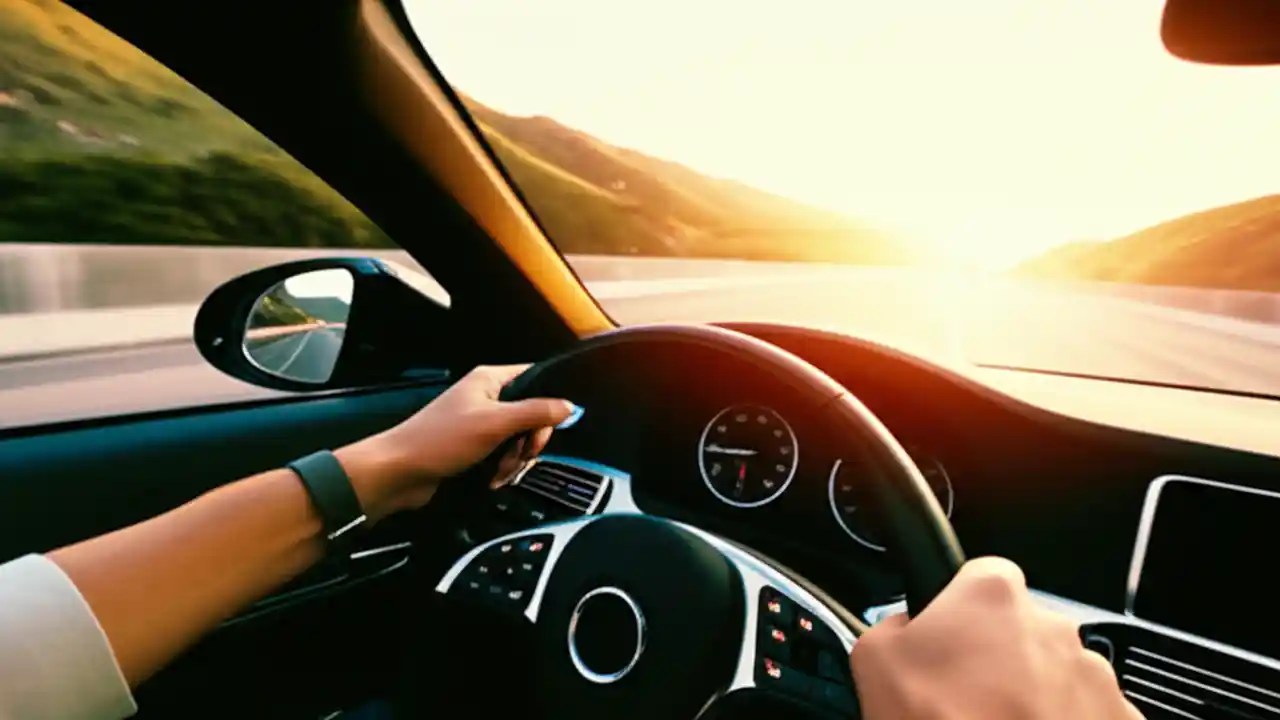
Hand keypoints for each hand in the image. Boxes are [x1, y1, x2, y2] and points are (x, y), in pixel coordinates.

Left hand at [335, 365, 573, 520]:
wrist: (400, 474)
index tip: (551, 424)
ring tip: (499, 470)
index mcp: (490, 380)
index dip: (549, 401)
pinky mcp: (475, 448)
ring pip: (520, 440)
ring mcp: (480, 424)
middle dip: (530, 441)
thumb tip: (569, 407)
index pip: (535, 378)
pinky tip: (492, 478)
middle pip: (532, 415)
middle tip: (519, 453)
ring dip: (515, 460)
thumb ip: (536, 413)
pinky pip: (504, 456)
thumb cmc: (437, 441)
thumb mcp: (495, 423)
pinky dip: (503, 470)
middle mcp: (486, 398)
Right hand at [850, 557, 1140, 719]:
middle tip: (963, 701)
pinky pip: (1087, 716)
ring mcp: (1096, 679)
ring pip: (1056, 676)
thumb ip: (891, 623)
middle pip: (1020, 630)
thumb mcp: (872, 661)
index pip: (977, 575)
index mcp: (994, 596)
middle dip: (998, 658)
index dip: (956, 609)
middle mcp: (1055, 627)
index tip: (943, 643)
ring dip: (1033, 697)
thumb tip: (905, 628)